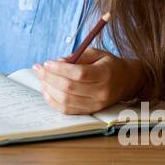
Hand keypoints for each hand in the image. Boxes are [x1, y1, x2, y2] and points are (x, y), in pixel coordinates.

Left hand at [31, 48, 145, 114]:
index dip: (60, 69)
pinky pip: (68, 110)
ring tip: (41, 79)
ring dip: (49, 89)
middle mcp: (101, 92)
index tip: (47, 63)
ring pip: (66, 101)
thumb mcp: (95, 53)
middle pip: (69, 88)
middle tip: (38, 69)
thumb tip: (55, 64)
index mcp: (105, 74)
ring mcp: (96, 105)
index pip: (79, 74)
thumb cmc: (108, 64)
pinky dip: (53, 101)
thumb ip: (76, 57)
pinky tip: (46, 90)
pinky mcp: (91, 111)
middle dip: (49, 78)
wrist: (127, 81)